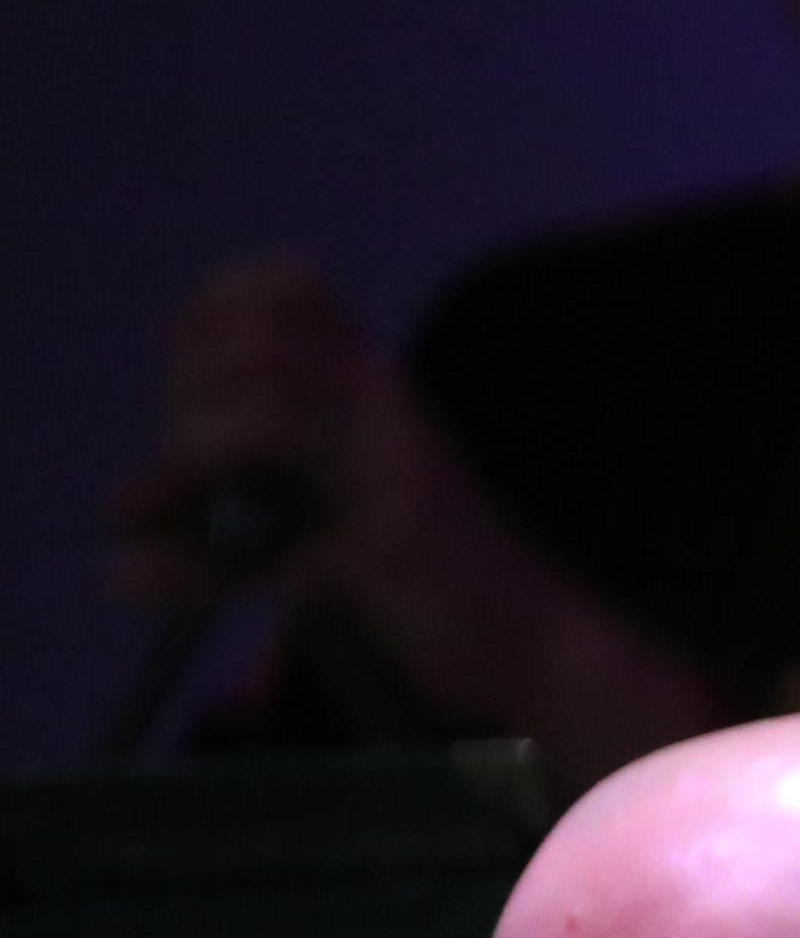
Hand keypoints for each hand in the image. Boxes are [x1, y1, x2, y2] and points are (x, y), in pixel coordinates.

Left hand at [118, 255, 717, 778]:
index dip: (219, 308)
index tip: (191, 362)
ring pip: (268, 412)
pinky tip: (147, 584)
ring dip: (196, 455)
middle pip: (259, 344)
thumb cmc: (441, 582)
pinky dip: (194, 568)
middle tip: (187, 465)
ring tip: (188, 513)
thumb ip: (244, 498)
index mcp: (383, 391)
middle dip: (190, 395)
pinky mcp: (388, 551)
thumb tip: (118, 511)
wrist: (543, 648)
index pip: (294, 289)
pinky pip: (272, 545)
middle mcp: (389, 414)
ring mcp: (392, 478)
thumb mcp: (342, 513)